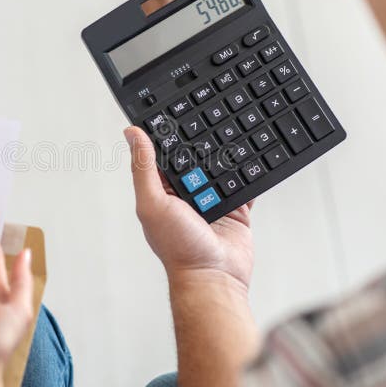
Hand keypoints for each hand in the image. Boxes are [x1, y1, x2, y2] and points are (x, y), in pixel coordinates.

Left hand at [125, 127, 259, 386]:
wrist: (215, 277)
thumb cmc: (178, 249)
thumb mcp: (153, 203)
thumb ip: (144, 168)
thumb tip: (132, 134)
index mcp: (161, 193)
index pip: (160, 155)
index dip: (163, 134)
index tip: (170, 109)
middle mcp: (185, 195)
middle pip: (192, 158)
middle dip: (198, 140)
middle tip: (207, 111)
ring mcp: (212, 201)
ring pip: (219, 167)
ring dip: (224, 152)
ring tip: (231, 124)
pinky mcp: (236, 209)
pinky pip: (244, 182)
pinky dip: (249, 169)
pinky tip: (252, 149)